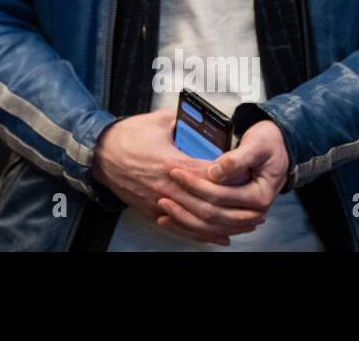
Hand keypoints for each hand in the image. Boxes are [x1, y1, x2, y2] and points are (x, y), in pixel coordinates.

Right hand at [91, 110, 265, 245]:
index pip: (213, 176)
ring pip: (200, 221)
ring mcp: (161, 203)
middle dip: (238, 209)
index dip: (235, 180)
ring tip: (247, 224)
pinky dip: (204, 236)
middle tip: (259, 209)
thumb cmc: (126, 137)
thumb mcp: (158, 121)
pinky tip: (220, 237)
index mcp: (174, 163)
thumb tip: (203, 121)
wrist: (99, 154)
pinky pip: (183, 229)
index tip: (251, 179)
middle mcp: (169, 187)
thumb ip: (184, 122)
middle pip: (211, 204)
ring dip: (227, 226)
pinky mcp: (153, 212)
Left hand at [161, 119, 287, 244]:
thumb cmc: (268, 143)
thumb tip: (214, 171)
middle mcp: (252, 210)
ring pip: (210, 226)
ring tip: (162, 207)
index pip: (220, 195)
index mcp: (259, 195)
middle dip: (186, 203)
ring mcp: (242, 215)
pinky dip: (191, 224)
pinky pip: (210, 227)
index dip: (196, 185)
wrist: (277, 148)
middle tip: (162, 192)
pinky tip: (173, 219)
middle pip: (213, 215)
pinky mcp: (233, 214)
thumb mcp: (256, 145)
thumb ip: (236, 159)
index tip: (176, 172)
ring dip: (185, 219)